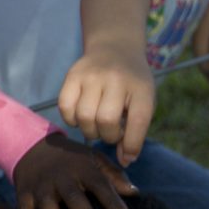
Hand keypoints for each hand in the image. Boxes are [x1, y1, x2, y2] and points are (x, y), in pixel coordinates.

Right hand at [10, 132, 136, 208]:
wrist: (32, 145)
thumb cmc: (72, 158)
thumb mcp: (93, 158)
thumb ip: (113, 175)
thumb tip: (134, 193)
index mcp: (82, 168)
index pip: (99, 184)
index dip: (111, 200)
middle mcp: (61, 177)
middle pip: (74, 197)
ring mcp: (41, 185)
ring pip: (48, 205)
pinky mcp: (24, 193)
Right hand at [56, 44, 154, 166]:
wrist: (115, 48)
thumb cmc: (132, 84)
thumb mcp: (143, 102)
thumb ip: (135, 131)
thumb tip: (124, 161)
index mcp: (141, 87)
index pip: (138, 121)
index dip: (132, 144)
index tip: (128, 156)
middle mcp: (116, 79)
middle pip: (106, 121)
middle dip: (107, 136)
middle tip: (110, 133)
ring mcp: (92, 75)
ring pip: (84, 116)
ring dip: (89, 130)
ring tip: (96, 126)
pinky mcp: (72, 75)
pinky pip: (65, 107)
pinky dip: (72, 120)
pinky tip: (81, 117)